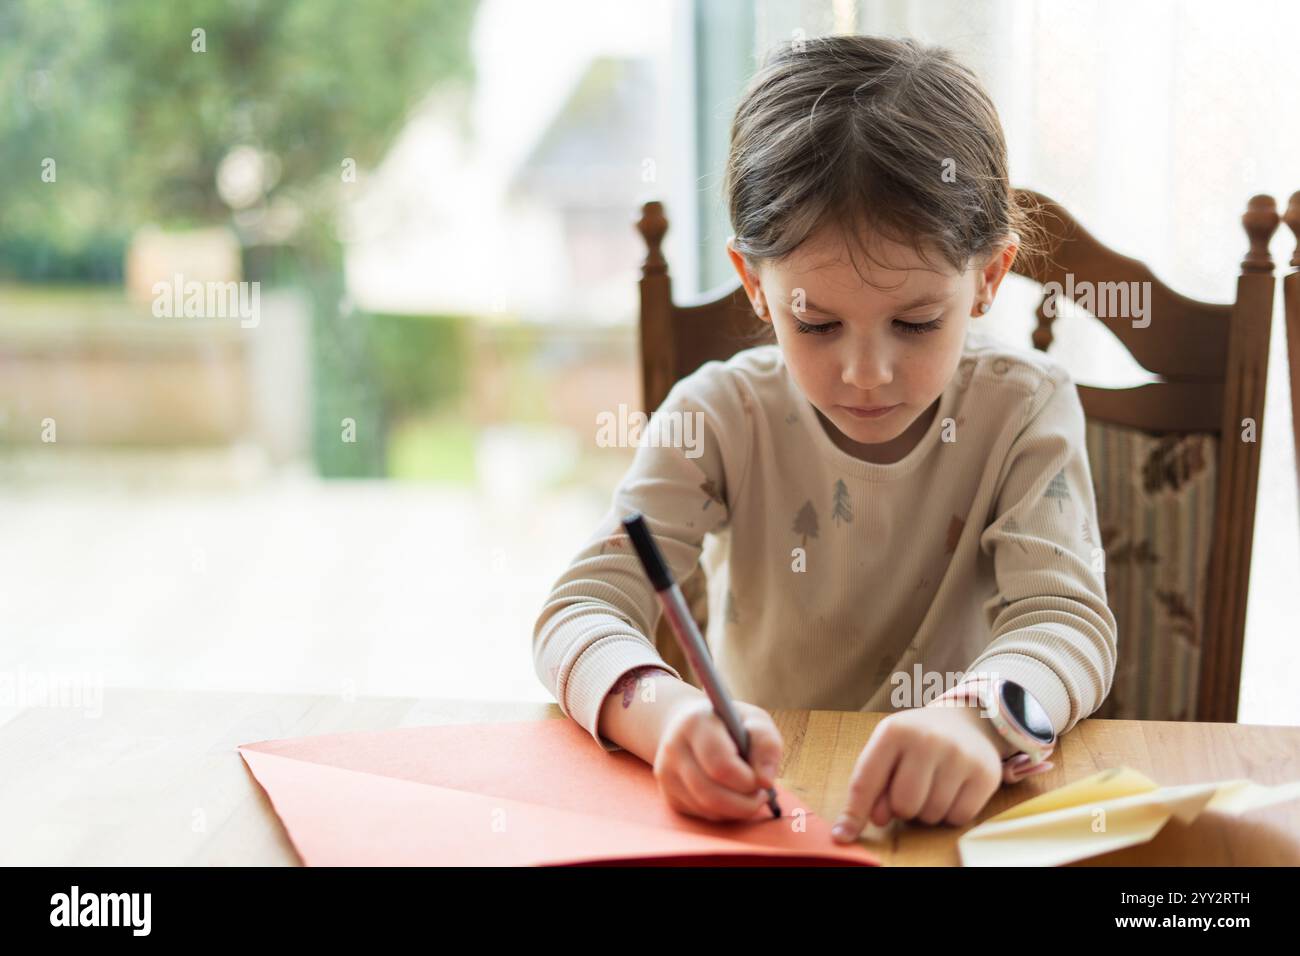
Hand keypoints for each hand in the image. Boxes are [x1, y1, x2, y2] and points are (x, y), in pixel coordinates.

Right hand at [652, 698, 782, 821]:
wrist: (690, 726)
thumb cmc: (729, 724)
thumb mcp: (753, 720)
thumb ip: (766, 743)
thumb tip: (765, 781)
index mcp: (695, 722)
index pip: (721, 765)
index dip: (748, 780)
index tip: (763, 780)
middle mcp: (674, 748)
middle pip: (711, 793)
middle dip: (745, 802)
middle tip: (761, 795)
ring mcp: (667, 773)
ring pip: (707, 808)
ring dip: (737, 810)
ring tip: (751, 796)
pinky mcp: (669, 795)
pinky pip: (702, 815)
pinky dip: (725, 813)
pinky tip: (733, 797)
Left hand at [831, 706, 1002, 840]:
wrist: (967, 722)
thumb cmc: (917, 742)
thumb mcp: (888, 750)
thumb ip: (872, 784)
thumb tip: (868, 823)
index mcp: (894, 731)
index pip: (866, 781)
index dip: (855, 812)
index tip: (843, 835)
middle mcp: (927, 739)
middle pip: (903, 805)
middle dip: (903, 808)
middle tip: (911, 790)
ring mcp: (959, 756)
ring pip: (932, 815)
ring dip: (927, 811)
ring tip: (932, 786)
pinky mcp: (985, 774)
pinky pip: (958, 818)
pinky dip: (951, 814)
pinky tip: (953, 790)